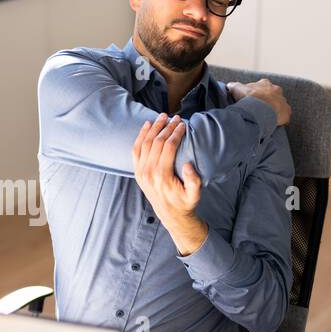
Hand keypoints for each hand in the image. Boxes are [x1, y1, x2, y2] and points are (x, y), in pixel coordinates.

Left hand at [131, 113, 208, 255]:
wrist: (170, 214)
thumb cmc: (184, 202)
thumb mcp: (194, 194)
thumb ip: (193, 180)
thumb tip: (188, 164)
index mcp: (162, 176)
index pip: (168, 147)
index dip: (176, 133)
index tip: (183, 125)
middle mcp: (148, 172)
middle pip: (156, 142)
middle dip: (166, 127)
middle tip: (176, 117)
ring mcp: (140, 172)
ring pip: (145, 143)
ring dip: (154, 128)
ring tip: (162, 116)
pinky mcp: (137, 171)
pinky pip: (136, 150)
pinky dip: (141, 136)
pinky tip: (147, 125)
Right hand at [228, 78, 290, 126]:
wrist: (261, 109)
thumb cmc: (250, 98)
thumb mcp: (237, 89)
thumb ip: (234, 86)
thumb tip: (230, 86)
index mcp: (265, 84)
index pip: (262, 86)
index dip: (257, 92)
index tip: (253, 99)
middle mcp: (276, 90)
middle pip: (272, 95)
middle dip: (267, 100)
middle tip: (259, 108)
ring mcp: (283, 101)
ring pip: (279, 105)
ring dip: (274, 110)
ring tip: (265, 117)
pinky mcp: (287, 112)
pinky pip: (285, 116)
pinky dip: (280, 119)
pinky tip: (274, 123)